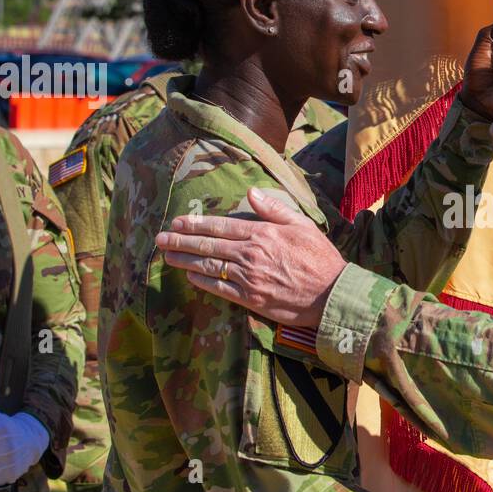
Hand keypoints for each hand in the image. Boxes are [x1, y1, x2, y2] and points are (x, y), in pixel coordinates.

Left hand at [155, 187, 345, 328]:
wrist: (332, 295)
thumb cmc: (320, 258)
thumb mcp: (303, 225)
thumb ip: (274, 209)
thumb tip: (250, 192)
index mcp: (263, 234)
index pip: (221, 225)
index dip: (195, 223)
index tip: (177, 220)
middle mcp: (251, 254)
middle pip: (208, 245)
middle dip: (181, 240)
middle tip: (160, 237)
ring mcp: (249, 278)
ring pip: (209, 266)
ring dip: (184, 259)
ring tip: (166, 254)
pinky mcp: (251, 299)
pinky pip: (219, 288)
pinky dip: (202, 281)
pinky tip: (189, 275)